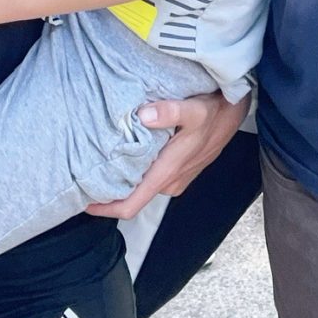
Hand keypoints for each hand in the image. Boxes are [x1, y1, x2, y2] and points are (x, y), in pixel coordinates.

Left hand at [87, 90, 246, 219]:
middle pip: (132, 197)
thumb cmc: (215, 110)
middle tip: (83, 176)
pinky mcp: (179, 171)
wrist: (235, 111)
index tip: (83, 202)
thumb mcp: (195, 108)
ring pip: (142, 186)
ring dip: (123, 179)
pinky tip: (126, 154)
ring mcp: (175, 178)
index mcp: (168, 172)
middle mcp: (170, 181)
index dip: (105, 208)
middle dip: (108, 192)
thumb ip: (170, 111)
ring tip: (99, 162)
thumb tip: (144, 115)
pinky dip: (136, 171)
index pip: (132, 204)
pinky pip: (151, 177)